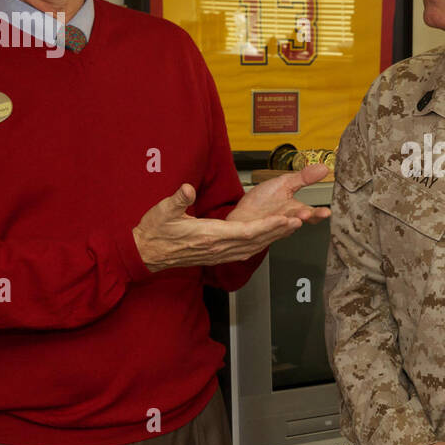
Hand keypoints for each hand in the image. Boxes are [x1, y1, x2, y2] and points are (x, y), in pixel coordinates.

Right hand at [132, 181, 304, 272]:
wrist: (146, 253)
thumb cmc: (154, 231)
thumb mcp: (162, 211)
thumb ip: (178, 200)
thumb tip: (187, 189)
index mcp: (209, 236)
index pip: (246, 232)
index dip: (268, 226)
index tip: (284, 219)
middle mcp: (218, 248)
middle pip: (255, 241)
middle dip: (278, 231)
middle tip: (299, 221)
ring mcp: (217, 254)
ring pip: (252, 247)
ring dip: (272, 238)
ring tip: (290, 228)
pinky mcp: (216, 255)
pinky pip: (243, 251)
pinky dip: (259, 244)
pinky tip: (267, 240)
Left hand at [226, 162, 330, 226]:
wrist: (241, 214)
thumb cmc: (261, 202)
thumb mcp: (284, 183)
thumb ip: (304, 177)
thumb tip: (323, 168)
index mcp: (295, 210)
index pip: (312, 214)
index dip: (319, 213)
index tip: (326, 212)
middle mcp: (287, 220)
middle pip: (300, 221)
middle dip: (306, 218)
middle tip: (308, 214)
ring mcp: (274, 228)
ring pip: (285, 228)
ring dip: (290, 223)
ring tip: (295, 216)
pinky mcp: (260, 233)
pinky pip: (267, 231)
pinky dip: (272, 226)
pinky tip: (276, 219)